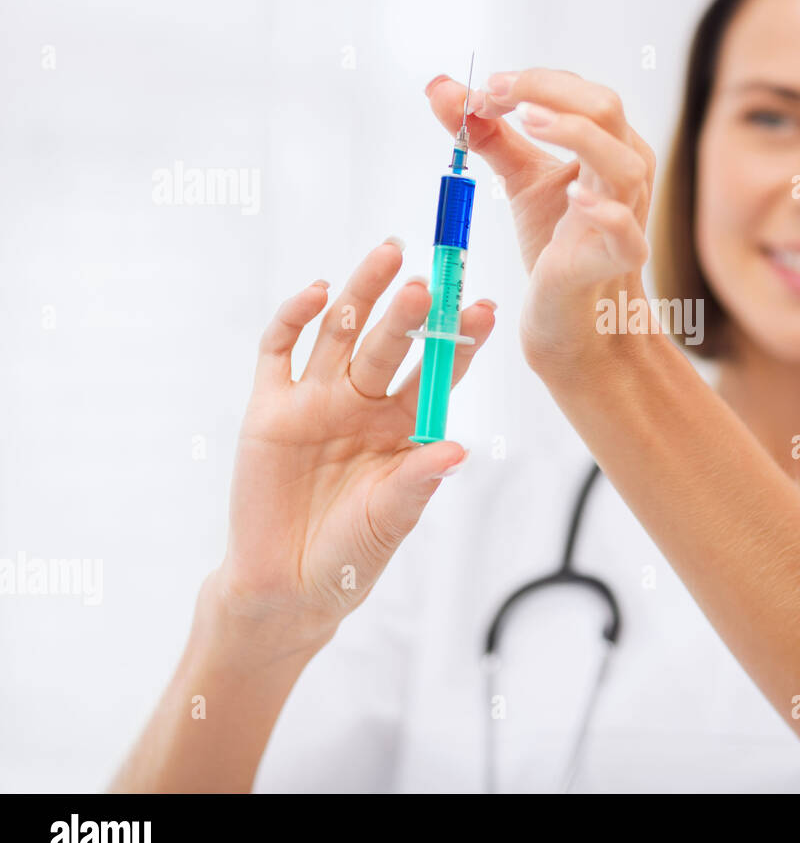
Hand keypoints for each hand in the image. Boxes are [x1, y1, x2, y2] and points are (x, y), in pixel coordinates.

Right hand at [213, 239, 495, 652]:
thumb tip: (457, 450)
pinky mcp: (269, 407)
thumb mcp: (390, 519)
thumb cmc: (351, 554)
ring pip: (340, 332)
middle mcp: (364, 402)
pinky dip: (294, 318)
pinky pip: (280, 352)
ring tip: (388, 256)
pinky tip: (317, 291)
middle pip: (390, 341)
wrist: (288, 586)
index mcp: (403, 425)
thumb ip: (417, 482)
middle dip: (410, 310)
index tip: (486, 309)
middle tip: (429, 279)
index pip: (437, 370)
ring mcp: (316, 399)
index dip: (460, 339)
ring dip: (362, 293)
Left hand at [425, 69, 653, 371]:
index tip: (481, 93)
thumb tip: (440, 87)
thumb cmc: (555, 237)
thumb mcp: (520, 177)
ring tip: (527, 120)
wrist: (569, 307)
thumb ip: (487, 133)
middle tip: (492, 94)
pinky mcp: (620, 258)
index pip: (579, 93)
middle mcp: (627, 170)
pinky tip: (573, 196)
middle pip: (604, 108)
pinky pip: (622, 228)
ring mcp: (629, 214)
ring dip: (574, 133)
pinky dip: (601, 209)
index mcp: (610, 144)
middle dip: (545, 91)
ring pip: (622, 162)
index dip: (530, 83)